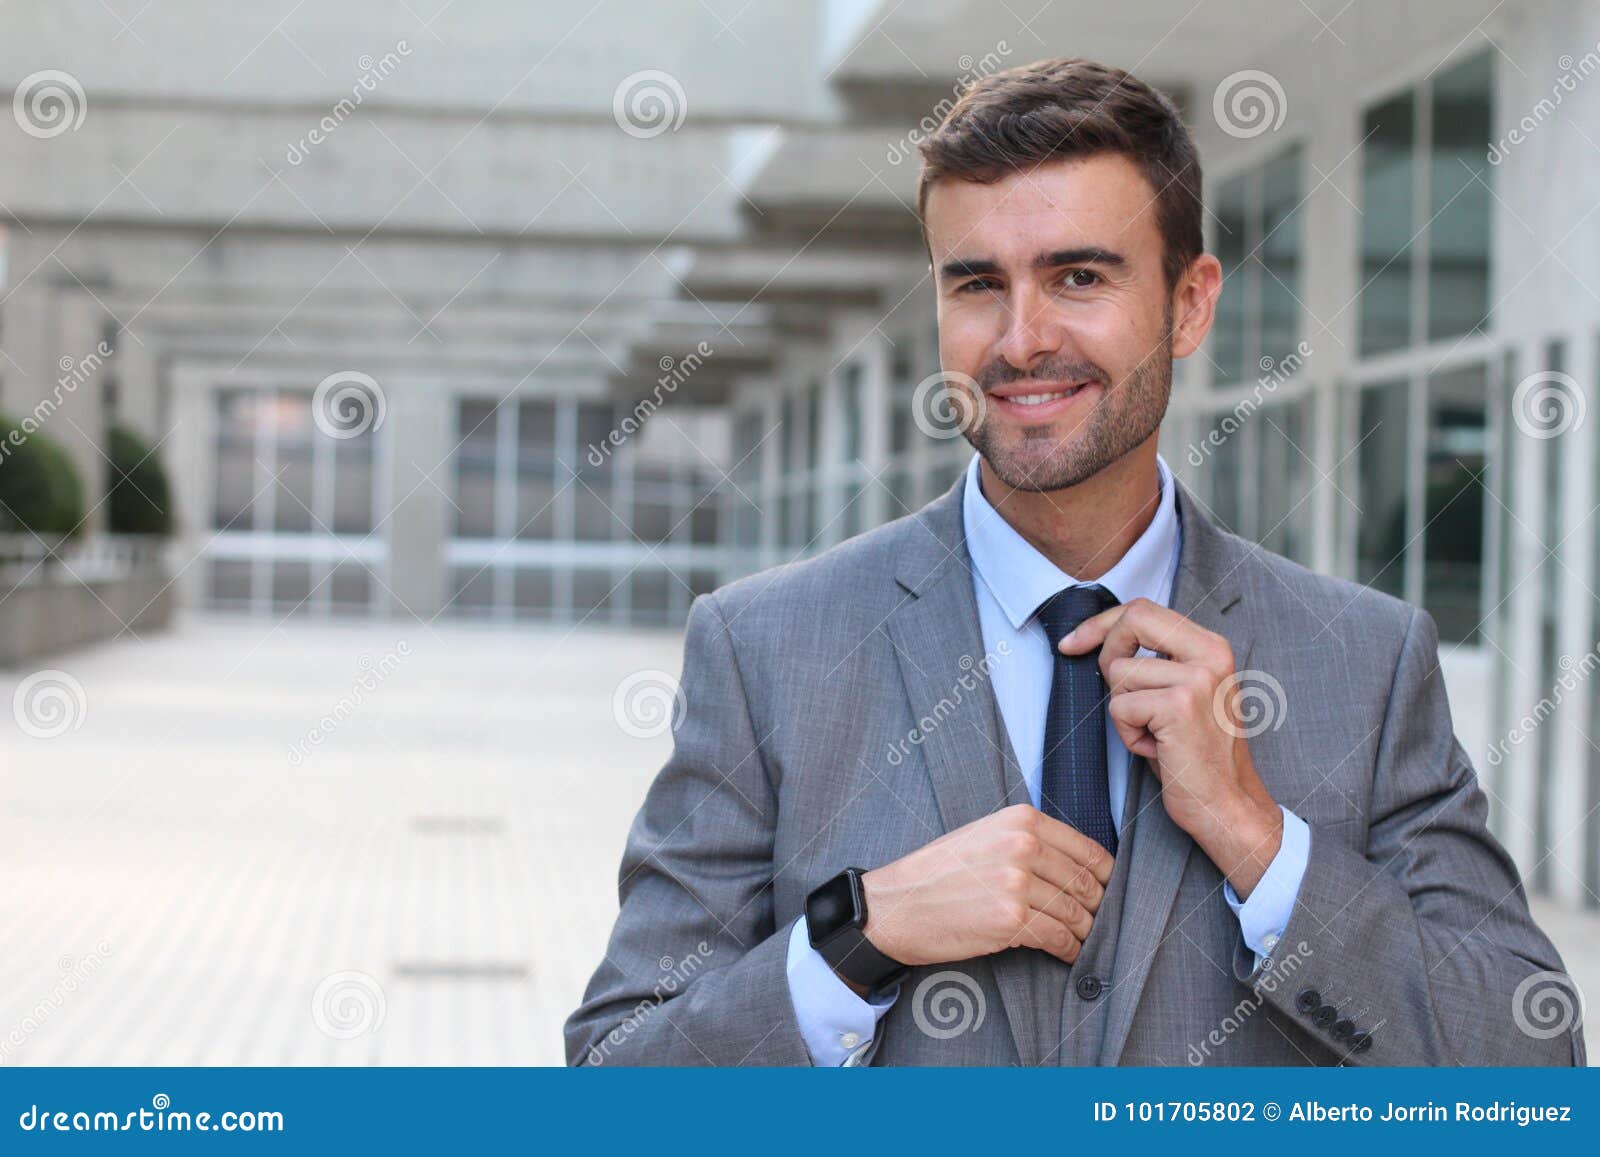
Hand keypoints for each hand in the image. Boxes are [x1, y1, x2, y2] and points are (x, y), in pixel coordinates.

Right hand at [858, 804, 1113, 969]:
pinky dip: (1069, 950)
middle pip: (1086, 882)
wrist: (897, 905)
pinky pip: (1058, 938)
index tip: (1108, 892)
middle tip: (1099, 922)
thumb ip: (1030, 842)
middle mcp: (1023, 846)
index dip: (1106, 877)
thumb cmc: (940, 873)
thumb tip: (1079, 867)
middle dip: (1097, 907)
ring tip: (1084, 940)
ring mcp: (1017, 883)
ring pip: (1076, 912)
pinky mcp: (1011, 920)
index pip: (1087, 850)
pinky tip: (1067, 953)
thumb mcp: (985, 837)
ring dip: (1086, 932)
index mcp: (1021, 821)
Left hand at [1059, 597, 1282, 897]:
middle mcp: (1209, 655)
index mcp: (1212, 647)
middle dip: (1105, 651)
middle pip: (1132, 620)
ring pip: (1118, 673)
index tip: (1074, 641)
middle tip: (1119, 695)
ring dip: (1124, 711)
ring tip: (1155, 735)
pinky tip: (1157, 749)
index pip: (1144, 609)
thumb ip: (1157, 660)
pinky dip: (1128, 734)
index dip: (1102, 623)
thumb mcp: (1184, 693)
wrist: (1227, 803)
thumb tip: (1102, 638)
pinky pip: (1120, 707)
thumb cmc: (1196, 754)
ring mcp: (1196, 679)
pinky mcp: (1179, 707)